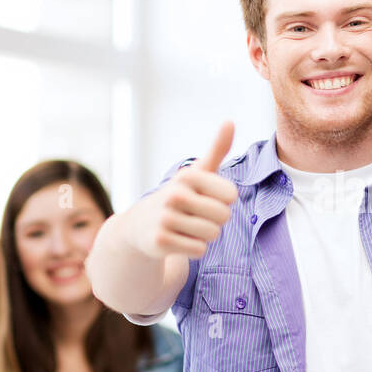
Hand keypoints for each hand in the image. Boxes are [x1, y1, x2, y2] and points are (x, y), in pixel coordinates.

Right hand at [133, 121, 238, 260]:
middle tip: (196, 215)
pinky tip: (178, 239)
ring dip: (205, 235)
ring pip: (212, 235)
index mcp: (187, 176)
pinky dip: (194, 248)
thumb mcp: (197, 173)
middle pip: (223, 217)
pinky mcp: (160, 242)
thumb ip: (216, 150)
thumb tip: (230, 121)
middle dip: (216, 220)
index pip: (231, 195)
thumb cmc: (179, 196)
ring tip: (187, 227)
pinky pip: (199, 250)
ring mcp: (165, 219)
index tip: (207, 197)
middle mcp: (174, 195)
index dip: (225, 201)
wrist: (140, 225)